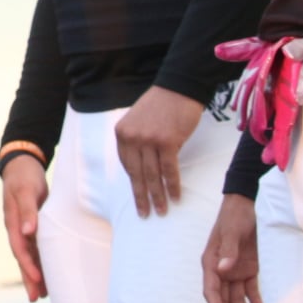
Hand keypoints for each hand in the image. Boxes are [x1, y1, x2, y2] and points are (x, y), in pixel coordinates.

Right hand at [0, 156, 48, 300]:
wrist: (22, 165)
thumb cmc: (24, 177)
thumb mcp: (26, 190)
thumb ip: (27, 211)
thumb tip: (28, 232)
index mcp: (13, 222)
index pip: (20, 249)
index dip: (28, 266)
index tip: (38, 280)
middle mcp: (18, 229)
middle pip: (23, 258)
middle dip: (29, 278)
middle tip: (36, 298)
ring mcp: (25, 229)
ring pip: (30, 256)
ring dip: (35, 274)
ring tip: (43, 294)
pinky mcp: (34, 226)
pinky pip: (37, 248)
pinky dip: (41, 261)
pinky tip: (48, 272)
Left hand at [115, 86, 204, 217]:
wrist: (180, 87)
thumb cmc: (162, 106)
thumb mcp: (139, 122)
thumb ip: (137, 142)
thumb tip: (141, 169)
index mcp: (122, 133)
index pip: (126, 164)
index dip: (134, 183)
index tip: (138, 198)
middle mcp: (131, 137)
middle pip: (136, 173)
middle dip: (141, 197)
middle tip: (145, 214)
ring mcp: (148, 140)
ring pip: (152, 175)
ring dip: (157, 196)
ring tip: (161, 211)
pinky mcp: (167, 142)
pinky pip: (169, 170)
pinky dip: (172, 185)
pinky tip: (175, 197)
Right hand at [201, 193, 262, 302]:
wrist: (249, 203)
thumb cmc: (235, 215)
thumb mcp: (231, 231)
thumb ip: (228, 251)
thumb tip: (223, 271)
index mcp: (211, 262)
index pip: (211, 291)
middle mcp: (221, 269)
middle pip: (223, 299)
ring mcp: (234, 269)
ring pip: (236, 297)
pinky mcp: (248, 268)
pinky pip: (250, 289)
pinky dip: (254, 301)